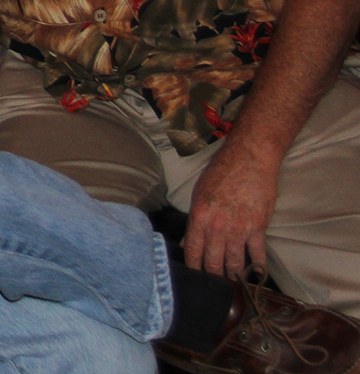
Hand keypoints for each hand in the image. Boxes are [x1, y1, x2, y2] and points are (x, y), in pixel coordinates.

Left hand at [184, 140, 278, 280]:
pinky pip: (257, 254)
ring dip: (233, 276)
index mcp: (199, 217)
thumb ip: (197, 218)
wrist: (249, 160)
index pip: (192, 251)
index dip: (193, 267)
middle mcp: (218, 227)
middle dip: (212, 277)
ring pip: (234, 262)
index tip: (193, 278)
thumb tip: (191, 239)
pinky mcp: (258, 228)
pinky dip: (257, 267)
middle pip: (213, 261)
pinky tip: (256, 276)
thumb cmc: (220, 172)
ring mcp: (239, 229)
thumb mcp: (199, 193)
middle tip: (212, 288)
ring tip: (231, 288)